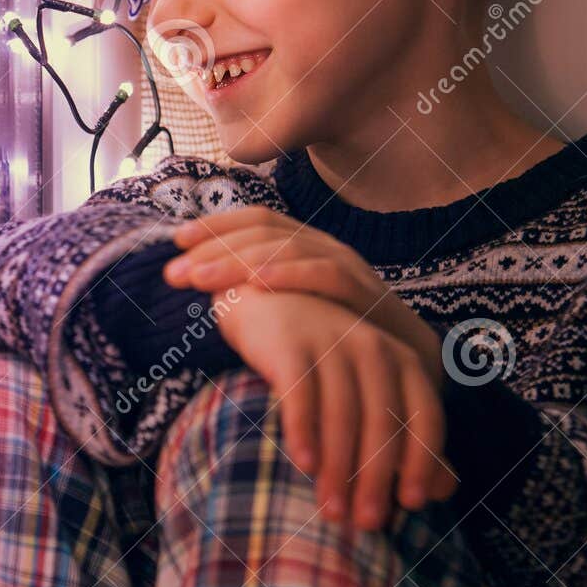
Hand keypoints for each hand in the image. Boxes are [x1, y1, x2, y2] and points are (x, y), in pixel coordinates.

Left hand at [167, 207, 442, 387]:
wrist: (412, 364)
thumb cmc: (342, 338)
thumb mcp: (295, 311)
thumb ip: (259, 299)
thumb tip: (209, 300)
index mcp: (303, 247)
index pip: (255, 222)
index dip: (215, 227)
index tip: (176, 242)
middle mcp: (322, 246)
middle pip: (261, 231)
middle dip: (213, 247)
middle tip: (175, 270)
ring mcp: (346, 265)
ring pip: (286, 248)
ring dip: (237, 261)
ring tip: (199, 278)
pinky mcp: (366, 291)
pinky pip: (325, 274)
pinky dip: (289, 274)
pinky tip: (256, 282)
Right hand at [214, 285, 456, 529]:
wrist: (268, 304)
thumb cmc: (326, 361)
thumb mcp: (372, 392)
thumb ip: (407, 437)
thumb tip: (443, 489)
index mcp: (402, 359)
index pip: (425, 415)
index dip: (421, 461)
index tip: (411, 504)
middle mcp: (372, 347)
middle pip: (383, 421)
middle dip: (375, 478)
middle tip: (365, 524)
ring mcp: (331, 342)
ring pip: (342, 414)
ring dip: (338, 468)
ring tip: (330, 511)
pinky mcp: (290, 344)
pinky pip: (301, 394)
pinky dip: (303, 431)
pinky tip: (303, 464)